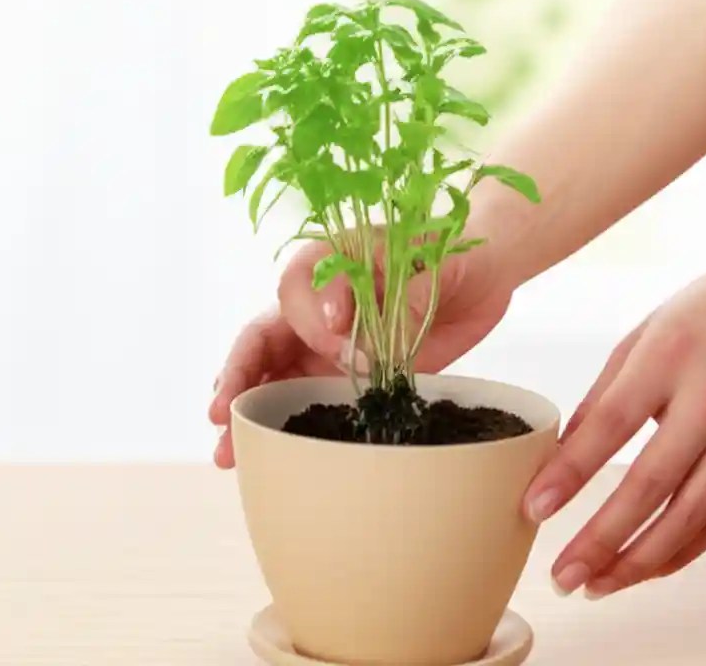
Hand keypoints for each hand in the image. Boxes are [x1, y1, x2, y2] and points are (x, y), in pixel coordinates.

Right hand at [207, 237, 515, 467]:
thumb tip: (359, 354)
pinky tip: (262, 454)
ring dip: (245, 414)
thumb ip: (401, 302)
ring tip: (225, 454)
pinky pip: (305, 401)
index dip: (308, 317)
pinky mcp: (345, 375)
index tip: (338, 334)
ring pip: (271, 377)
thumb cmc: (454, 251)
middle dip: (238, 377)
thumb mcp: (436, 265)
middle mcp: (315, 304)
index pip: (295, 289)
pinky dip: (283, 427)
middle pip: (260, 339)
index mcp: (328, 261)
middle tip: (221, 414)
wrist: (484, 272)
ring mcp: (325, 343)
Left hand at [524, 248, 705, 598]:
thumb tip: (565, 453)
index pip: (608, 427)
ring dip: (640, 560)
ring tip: (599, 584)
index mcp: (669, 357)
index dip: (569, 474)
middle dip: (600, 539)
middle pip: (650, 485)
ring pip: (690, 516)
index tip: (534, 509)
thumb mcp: (647, 331)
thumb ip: (605, 392)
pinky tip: (649, 567)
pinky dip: (685, 548)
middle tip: (563, 576)